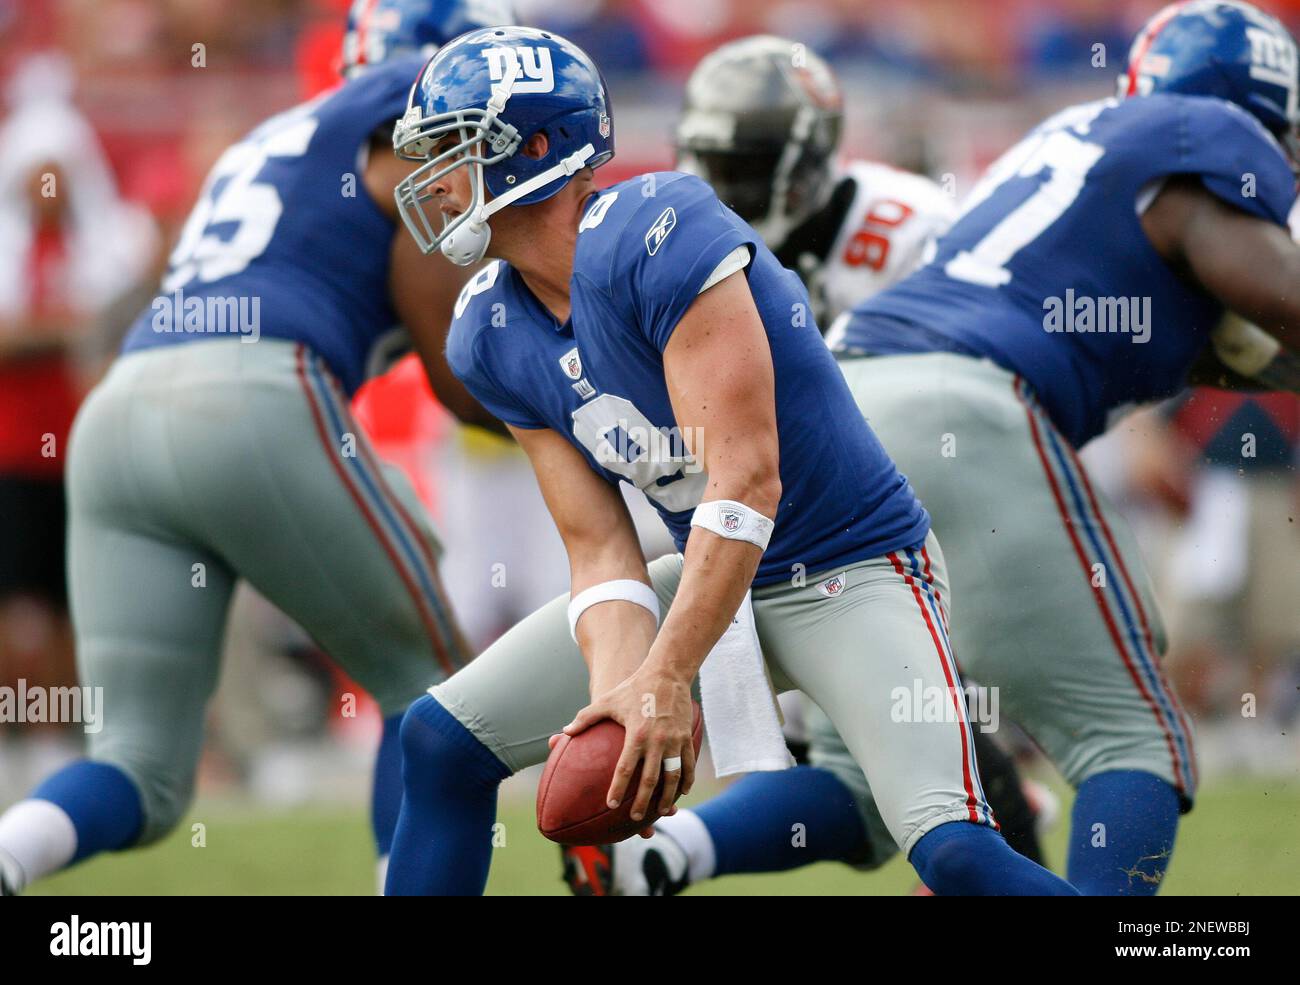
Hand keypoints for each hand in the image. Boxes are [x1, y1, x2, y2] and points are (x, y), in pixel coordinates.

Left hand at [563, 664, 695, 823]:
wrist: (667, 673)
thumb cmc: (633, 687)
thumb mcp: (607, 700)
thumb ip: (586, 718)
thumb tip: (564, 732)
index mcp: (636, 734)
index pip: (625, 768)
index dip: (617, 788)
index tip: (611, 805)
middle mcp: (657, 741)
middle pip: (650, 780)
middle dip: (643, 802)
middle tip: (634, 818)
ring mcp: (674, 740)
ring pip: (673, 776)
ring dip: (667, 797)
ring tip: (661, 813)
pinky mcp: (686, 737)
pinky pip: (688, 764)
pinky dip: (686, 780)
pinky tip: (681, 792)